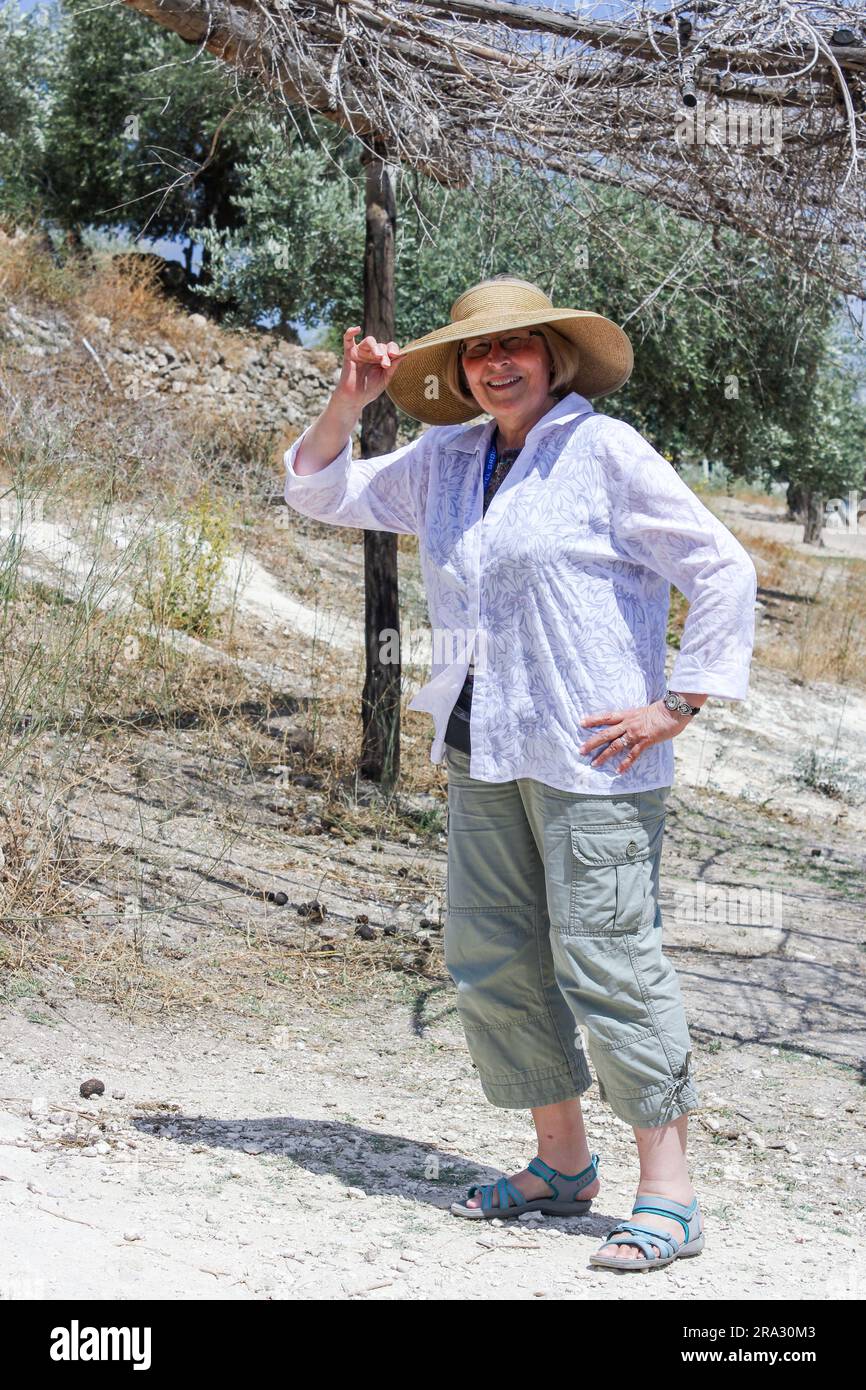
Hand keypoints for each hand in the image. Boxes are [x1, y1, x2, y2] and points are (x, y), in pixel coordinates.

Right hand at [336, 326, 404, 411]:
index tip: (395, 356)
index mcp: (381, 358)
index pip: (390, 348)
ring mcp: (360, 352)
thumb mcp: (385, 378)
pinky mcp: (349, 354)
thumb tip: (405, 353)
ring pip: (369, 341)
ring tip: (378, 356)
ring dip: (375, 347)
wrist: (355, 400)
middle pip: (381, 345)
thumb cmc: (370, 390)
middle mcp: (371, 353)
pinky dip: (350, 332)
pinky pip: (348, 339)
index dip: (394, 350)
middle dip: (384, 353)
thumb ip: (394, 366)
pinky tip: (357, 329)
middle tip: (385, 364)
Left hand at [579, 699, 696, 774]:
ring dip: (604, 755)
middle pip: (606, 733)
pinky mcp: (645, 741)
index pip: (606, 716)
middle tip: (581, 750)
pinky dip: (625, 763)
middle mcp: (628, 723)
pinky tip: (619, 771)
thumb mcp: (642, 711)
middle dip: (592, 742)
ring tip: (594, 763)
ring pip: (616, 745)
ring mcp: (636, 733)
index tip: (581, 722)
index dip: (593, 719)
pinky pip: (633, 754)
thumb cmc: (661, 710)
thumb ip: (633, 718)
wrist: (673, 709)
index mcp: (627, 714)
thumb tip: (628, 723)